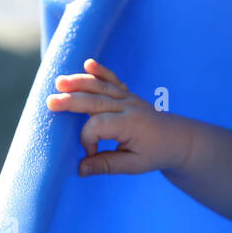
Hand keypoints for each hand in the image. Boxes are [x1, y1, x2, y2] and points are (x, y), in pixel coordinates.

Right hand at [45, 58, 187, 176]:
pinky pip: (114, 81)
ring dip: (80, 82)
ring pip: (102, 87)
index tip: (89, 155)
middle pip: (95, 100)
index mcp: (129, 124)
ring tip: (60, 81)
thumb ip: (107, 165)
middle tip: (50, 102)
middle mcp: (128, 107)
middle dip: (71, 101)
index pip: (97, 126)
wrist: (181, 140)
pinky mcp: (129, 95)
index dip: (87, 141)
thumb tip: (80, 169)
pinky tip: (88, 63)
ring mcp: (129, 98)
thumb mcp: (134, 165)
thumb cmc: (157, 153)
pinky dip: (101, 71)